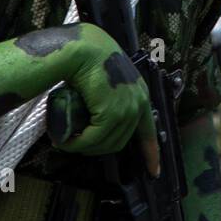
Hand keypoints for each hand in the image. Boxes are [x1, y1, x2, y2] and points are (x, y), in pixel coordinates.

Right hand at [49, 23, 158, 174]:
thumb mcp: (108, 80)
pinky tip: (67, 141)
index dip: (150, 153)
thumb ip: (110, 97)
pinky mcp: (112, 113)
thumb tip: (95, 116)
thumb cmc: (92, 58)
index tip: (154, 172)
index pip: (149, 132)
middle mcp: (138, 103)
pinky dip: (79, 144)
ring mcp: (127, 109)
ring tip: (68, 142)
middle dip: (98, 148)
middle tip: (77, 144)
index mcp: (140, 95)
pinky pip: (94, 138)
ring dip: (85, 147)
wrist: (84, 49)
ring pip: (106, 143)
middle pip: (120, 141)